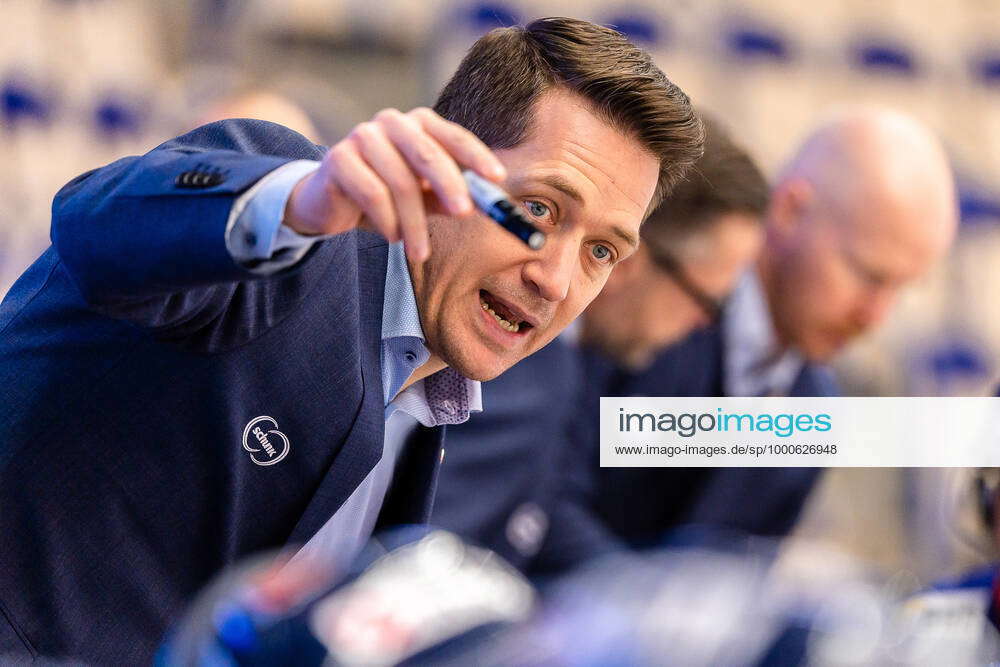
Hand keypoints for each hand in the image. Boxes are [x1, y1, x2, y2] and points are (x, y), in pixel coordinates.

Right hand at [284, 107, 506, 261]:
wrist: (329, 201)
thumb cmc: (385, 196)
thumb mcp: (423, 198)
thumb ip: (450, 198)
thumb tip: (482, 207)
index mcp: (418, 124)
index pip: (453, 136)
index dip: (477, 156)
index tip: (496, 179)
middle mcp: (391, 123)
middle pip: (427, 153)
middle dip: (450, 185)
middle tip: (465, 213)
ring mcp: (363, 137)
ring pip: (400, 182)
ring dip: (414, 223)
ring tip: (420, 251)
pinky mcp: (339, 158)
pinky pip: (372, 194)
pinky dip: (388, 222)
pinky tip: (392, 237)